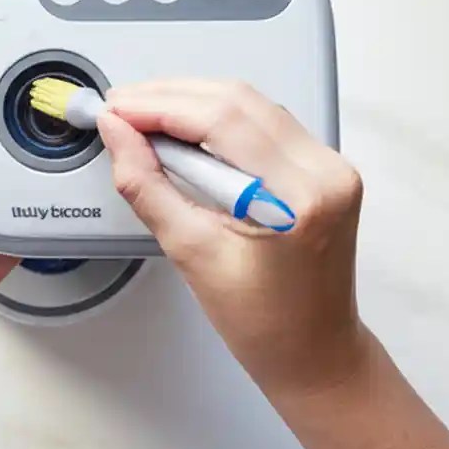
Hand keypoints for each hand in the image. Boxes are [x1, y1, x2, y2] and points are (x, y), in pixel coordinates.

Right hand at [97, 79, 365, 396]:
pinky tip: (183, 129)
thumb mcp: (190, 253)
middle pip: (238, 100)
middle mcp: (326, 171)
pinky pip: (266, 123)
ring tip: (142, 116)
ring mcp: (331, 166)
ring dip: (193, 103)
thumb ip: (147, 185)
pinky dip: (219, 119)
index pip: (221, 121)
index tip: (117, 111)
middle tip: (122, 109)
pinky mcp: (325, 167)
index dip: (159, 106)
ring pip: (252, 104)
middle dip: (171, 96)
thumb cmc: (263, 322)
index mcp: (299, 198)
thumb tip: (117, 135)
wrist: (313, 351)